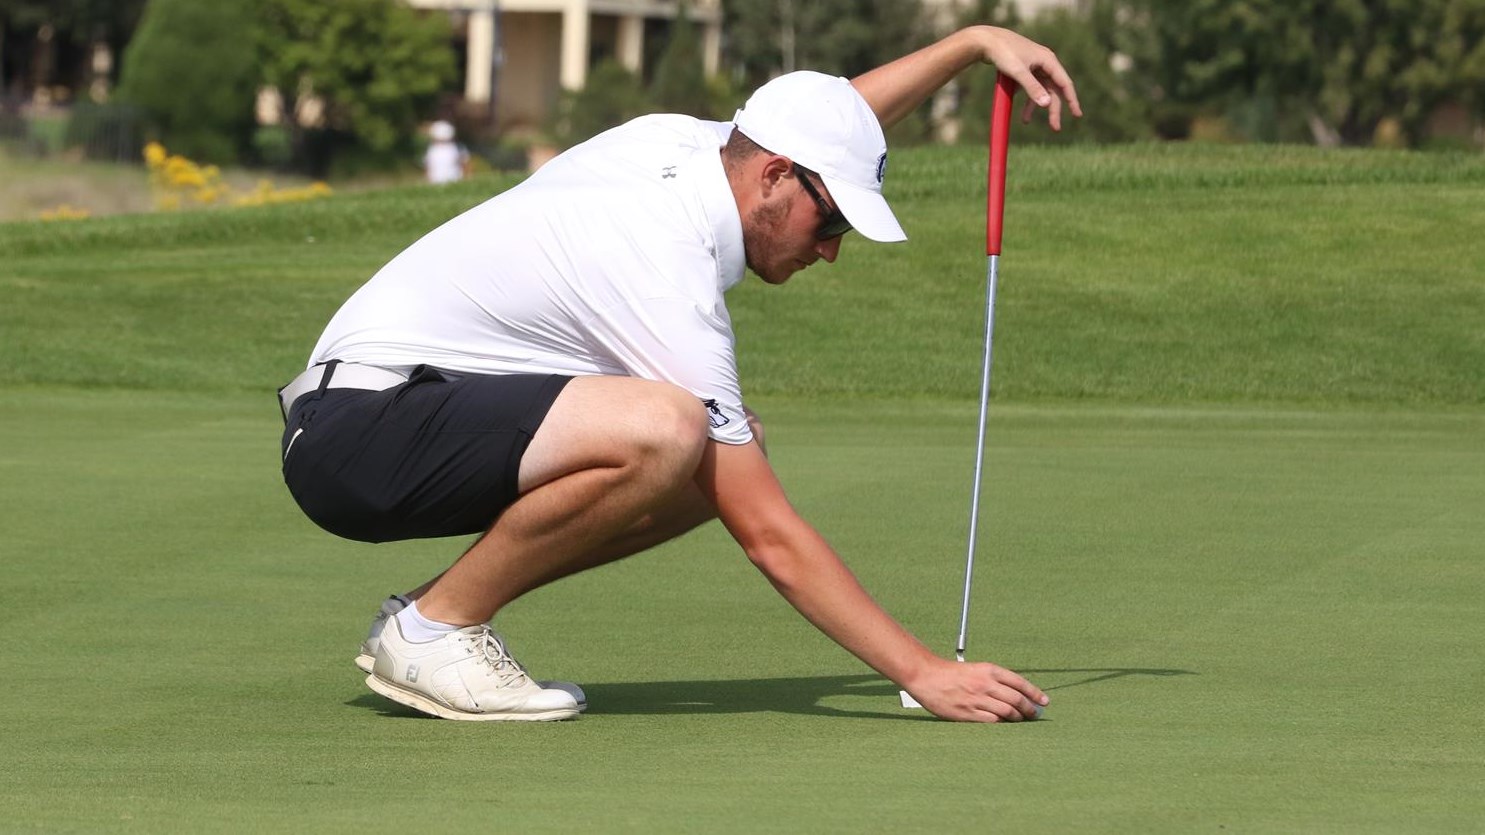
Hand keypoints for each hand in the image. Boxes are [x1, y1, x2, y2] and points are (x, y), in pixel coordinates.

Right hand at [904, 657, 1047, 722]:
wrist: (927, 677)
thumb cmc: (951, 674)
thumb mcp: (976, 669)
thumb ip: (993, 680)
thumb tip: (1015, 693)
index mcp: (988, 671)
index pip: (1019, 682)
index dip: (1034, 693)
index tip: (1044, 701)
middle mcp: (985, 684)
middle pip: (1016, 699)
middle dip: (1029, 709)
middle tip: (1035, 715)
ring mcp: (977, 700)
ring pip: (1007, 712)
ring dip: (1018, 718)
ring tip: (1022, 721)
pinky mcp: (968, 713)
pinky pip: (991, 721)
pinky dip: (1002, 724)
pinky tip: (1006, 726)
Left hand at [978, 26, 1082, 130]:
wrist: (987, 41)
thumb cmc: (1004, 53)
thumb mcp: (1018, 72)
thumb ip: (1033, 88)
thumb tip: (1046, 104)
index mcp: (1048, 60)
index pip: (1065, 83)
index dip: (1072, 100)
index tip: (1077, 114)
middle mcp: (1045, 63)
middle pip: (1054, 90)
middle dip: (1054, 109)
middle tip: (1055, 128)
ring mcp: (1035, 66)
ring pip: (1041, 90)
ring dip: (1036, 106)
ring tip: (1025, 121)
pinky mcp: (1025, 69)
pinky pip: (1031, 87)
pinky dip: (1026, 99)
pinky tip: (1020, 112)